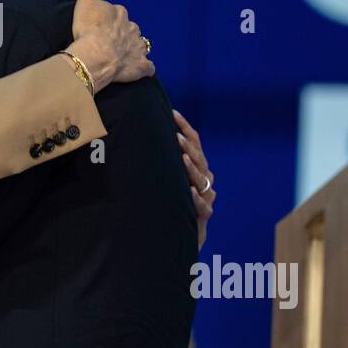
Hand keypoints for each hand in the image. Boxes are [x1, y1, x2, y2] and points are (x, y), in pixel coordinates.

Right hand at [67, 0, 154, 91]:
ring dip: (136, 48)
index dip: (109, 19)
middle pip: (130, 28)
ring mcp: (138, 48)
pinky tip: (142, 70)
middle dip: (124, 33)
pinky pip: (148, 67)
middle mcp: (132, 29)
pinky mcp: (140, 66)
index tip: (100, 25)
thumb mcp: (85, 3)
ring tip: (126, 54)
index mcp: (120, 13)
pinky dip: (146, 68)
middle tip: (111, 41)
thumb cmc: (89, 30)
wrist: (97, 55)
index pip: (117, 12)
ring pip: (142, 45)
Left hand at [174, 109, 213, 248]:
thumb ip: (161, 157)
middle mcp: (205, 178)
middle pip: (199, 158)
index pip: (194, 142)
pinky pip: (201, 205)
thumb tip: (140, 131)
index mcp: (197, 166)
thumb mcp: (167, 176)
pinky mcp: (204, 215)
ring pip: (202, 179)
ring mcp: (207, 196)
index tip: (172, 113)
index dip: (185, 127)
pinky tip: (189, 191)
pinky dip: (195, 198)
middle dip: (188, 146)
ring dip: (192, 168)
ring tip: (183, 158)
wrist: (182, 233)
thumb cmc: (171, 200)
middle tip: (175, 136)